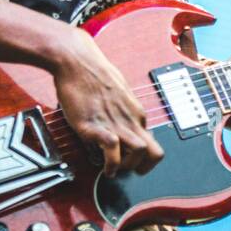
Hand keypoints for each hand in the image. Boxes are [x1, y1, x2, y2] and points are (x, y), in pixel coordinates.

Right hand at [50, 26, 164, 176]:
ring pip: (139, 152)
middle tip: (130, 171)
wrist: (76, 60)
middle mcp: (130, 118)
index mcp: (135, 111)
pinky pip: (114, 151)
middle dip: (144, 167)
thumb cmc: (93, 72)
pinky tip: (106, 169)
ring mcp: (115, 122)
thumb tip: (117, 117)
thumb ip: (121, 107)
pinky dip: (112, 165)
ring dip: (129, 167)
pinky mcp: (97, 125)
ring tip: (116, 170)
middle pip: (154, 151)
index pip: (150, 140)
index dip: (141, 155)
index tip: (130, 159)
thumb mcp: (116, 91)